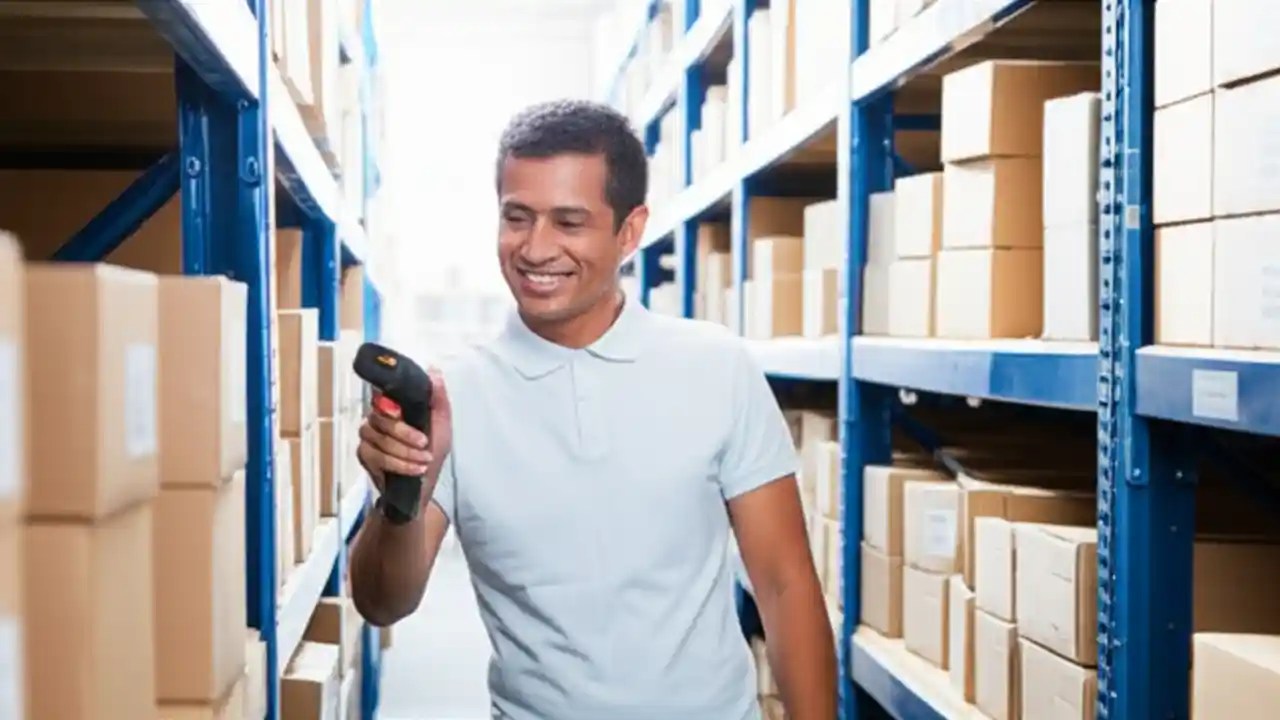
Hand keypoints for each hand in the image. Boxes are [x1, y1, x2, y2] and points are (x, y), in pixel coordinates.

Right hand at [356, 370, 452, 495]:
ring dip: (405, 452)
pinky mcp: (364, 455)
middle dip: (406, 434)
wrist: (423, 486)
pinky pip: (377, 457)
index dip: (393, 404)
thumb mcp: (442, 425)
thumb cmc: (432, 451)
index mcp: (395, 407)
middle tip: (424, 444)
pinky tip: (414, 469)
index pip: (384, 394)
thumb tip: (434, 372)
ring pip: (380, 439)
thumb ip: (438, 400)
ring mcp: (368, 437)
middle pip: (381, 419)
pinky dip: (399, 464)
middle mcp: (377, 418)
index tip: (404, 415)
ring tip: (424, 460)